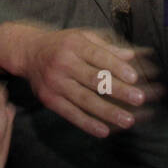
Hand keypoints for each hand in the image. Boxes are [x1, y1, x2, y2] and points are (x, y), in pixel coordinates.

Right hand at [22, 28, 149, 137]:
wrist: (28, 52)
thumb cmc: (62, 44)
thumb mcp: (82, 37)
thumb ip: (106, 46)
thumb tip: (131, 55)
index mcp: (74, 45)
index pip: (98, 56)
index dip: (117, 67)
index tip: (134, 77)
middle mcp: (63, 63)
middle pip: (94, 79)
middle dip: (118, 90)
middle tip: (139, 99)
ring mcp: (55, 83)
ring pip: (84, 100)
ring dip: (108, 111)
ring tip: (127, 120)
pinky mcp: (49, 99)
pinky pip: (70, 114)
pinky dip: (87, 123)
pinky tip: (104, 131)